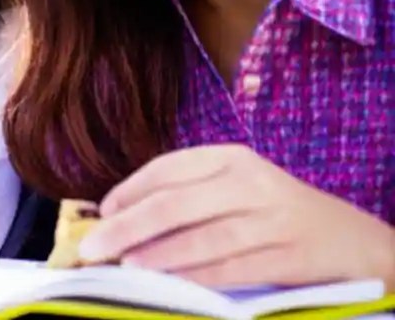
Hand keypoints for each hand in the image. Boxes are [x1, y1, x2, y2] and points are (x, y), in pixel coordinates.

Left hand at [81, 144, 394, 290]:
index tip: (100, 213)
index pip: (167, 169)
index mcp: (229, 158)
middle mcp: (249, 183)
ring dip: (157, 255)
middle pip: (175, 205)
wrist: (347, 238)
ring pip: (201, 238)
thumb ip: (184, 195)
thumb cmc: (272, 211)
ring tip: (124, 265)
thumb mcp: (233, 187)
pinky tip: (168, 283)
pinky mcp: (286, 256)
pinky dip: (195, 277)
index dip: (128, 191)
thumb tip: (115, 215)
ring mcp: (271, 219)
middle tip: (94, 247)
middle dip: (127, 227)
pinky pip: (231, 268)